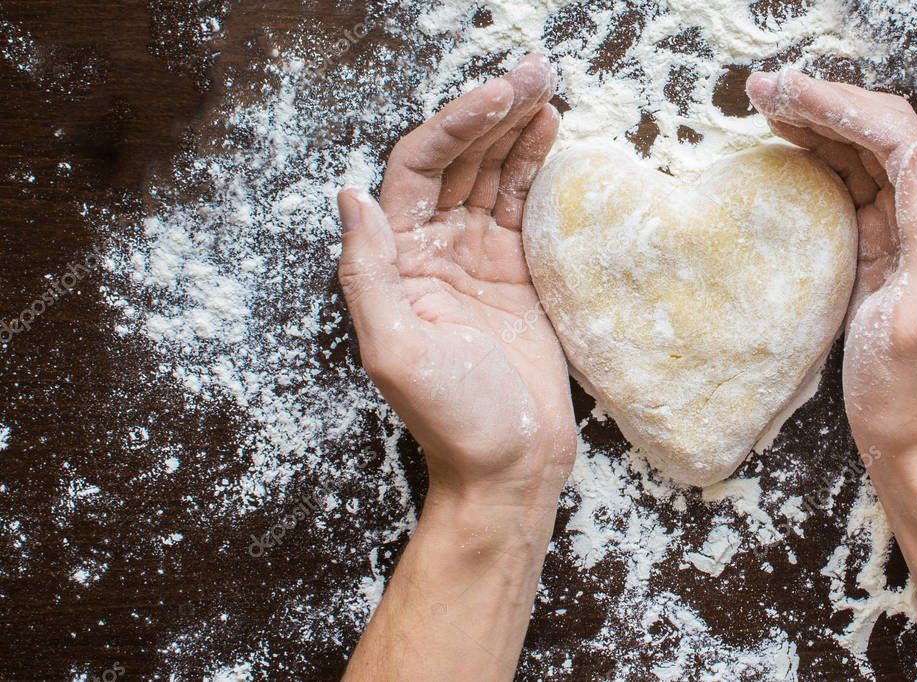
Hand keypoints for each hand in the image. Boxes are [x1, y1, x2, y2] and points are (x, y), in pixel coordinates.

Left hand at [338, 54, 574, 516]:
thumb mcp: (396, 350)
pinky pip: (521, 205)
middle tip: (535, 70)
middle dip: (492, 112)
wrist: (508, 466)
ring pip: (491, 175)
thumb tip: (349, 196)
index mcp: (397, 262)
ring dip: (514, 128)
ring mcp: (475, 258)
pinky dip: (534, 167)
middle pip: (458, 161)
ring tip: (546, 86)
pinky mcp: (515, 272)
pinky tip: (550, 132)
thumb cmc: (452, 419)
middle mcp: (431, 250)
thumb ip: (370, 273)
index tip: (500, 97)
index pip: (420, 170)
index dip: (457, 126)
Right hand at [746, 71, 916, 681]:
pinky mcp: (881, 252)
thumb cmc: (911, 392)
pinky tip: (791, 151)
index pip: (900, 139)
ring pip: (864, 158)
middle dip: (824, 105)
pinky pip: (851, 190)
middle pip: (881, 137)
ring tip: (766, 108)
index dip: (843, 108)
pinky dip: (819, 163)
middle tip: (761, 92)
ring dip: (818, 126)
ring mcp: (907, 234)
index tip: (785, 96)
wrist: (911, 441)